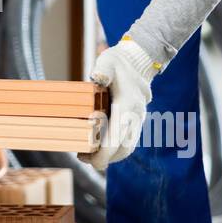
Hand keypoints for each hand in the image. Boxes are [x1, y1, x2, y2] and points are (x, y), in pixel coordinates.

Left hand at [79, 36, 159, 171]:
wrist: (137, 63)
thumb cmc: (117, 63)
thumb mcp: (107, 62)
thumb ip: (103, 70)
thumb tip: (97, 77)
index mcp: (127, 105)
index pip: (117, 137)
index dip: (105, 153)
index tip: (92, 160)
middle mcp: (135, 116)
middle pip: (123, 148)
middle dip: (104, 159)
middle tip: (83, 158)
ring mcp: (138, 120)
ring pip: (127, 148)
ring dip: (110, 157)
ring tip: (88, 156)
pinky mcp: (136, 122)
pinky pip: (128, 142)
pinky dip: (115, 150)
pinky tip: (100, 149)